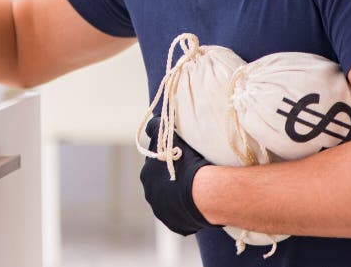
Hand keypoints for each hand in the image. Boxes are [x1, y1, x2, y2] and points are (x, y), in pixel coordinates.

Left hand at [139, 116, 215, 235]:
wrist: (204, 192)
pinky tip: (198, 205)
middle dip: (172, 178)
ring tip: (196, 189)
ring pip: (170, 201)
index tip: (180, 157)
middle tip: (190, 173)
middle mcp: (151, 195)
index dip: (167, 160)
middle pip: (161, 183)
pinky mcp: (176, 225)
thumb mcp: (170, 137)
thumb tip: (151, 123)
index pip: (155, 165)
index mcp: (147, 175)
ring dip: (179, 195)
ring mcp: (162, 212)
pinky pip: (181, 217)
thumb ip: (156, 128)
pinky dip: (187, 211)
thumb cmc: (188, 162)